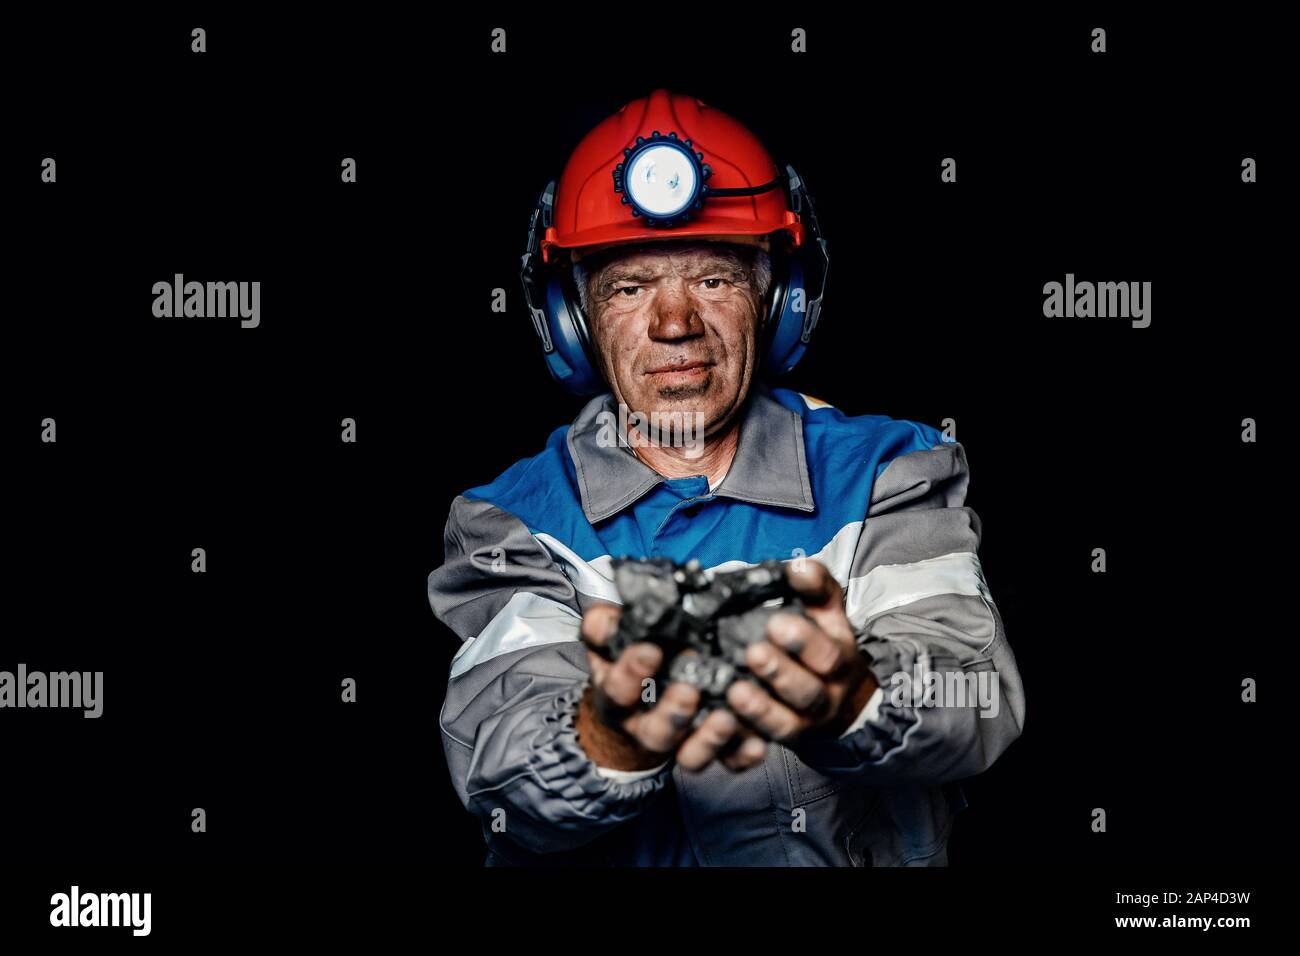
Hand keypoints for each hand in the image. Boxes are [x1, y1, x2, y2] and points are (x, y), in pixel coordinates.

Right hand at [576, 603, 767, 773]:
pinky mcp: (712, 751)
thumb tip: (606, 615)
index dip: (630, 673)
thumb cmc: (628, 665)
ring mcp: (681, 743)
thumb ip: (604, 627)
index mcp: (619, 700)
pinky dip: (742, 754)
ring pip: (692, 755)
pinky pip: (728, 761)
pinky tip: (757, 742)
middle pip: (656, 733)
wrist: (638, 709)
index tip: (650, 650)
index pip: (618, 691)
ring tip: (726, 717)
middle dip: (673, 714)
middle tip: (689, 690)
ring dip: (710, 739)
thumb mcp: (609, 644)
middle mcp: (646, 728)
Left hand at [725, 559, 877, 744]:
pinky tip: (723, 722)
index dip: (804, 642)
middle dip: (780, 673)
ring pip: (785, 726)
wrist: (840, 699)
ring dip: (760, 710)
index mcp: (839, 663)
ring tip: (734, 691)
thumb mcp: (828, 611)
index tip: (776, 623)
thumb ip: (817, 585)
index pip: (827, 655)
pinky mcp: (778, 743)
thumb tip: (798, 567)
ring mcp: (803, 725)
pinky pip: (760, 746)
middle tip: (753, 653)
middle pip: (807, 693)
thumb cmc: (825, 643)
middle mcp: (825, 699)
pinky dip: (743, 739)